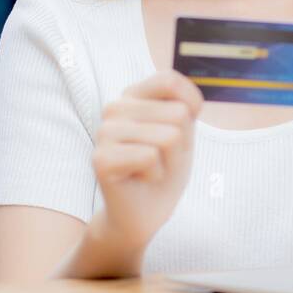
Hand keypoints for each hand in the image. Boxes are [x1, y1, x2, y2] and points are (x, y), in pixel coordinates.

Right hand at [90, 69, 203, 254]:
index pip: (170, 80)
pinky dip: (156, 173)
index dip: (191, 105)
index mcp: (133, 95)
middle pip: (178, 114)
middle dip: (181, 144)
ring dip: (170, 160)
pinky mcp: (101, 159)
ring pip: (169, 136)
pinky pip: (151, 156)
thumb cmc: (166, 167)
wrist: (145, 212)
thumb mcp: (184, 129)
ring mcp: (104, 132)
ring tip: (151, 169)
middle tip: (162, 159)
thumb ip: (184, 104)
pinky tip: (140, 179)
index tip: (182, 128)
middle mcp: (115, 107)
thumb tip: (185, 102)